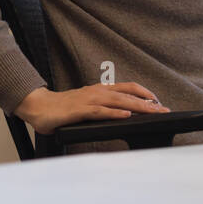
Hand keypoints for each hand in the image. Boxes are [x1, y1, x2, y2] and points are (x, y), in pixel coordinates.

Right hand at [13, 82, 170, 134]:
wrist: (39, 106)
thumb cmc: (63, 108)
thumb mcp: (88, 105)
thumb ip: (104, 108)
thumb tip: (122, 115)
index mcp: (101, 90)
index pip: (129, 88)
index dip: (145, 93)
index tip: (159, 102)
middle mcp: (98, 92)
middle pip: (129, 94)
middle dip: (148, 102)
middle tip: (164, 109)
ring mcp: (90, 100)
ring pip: (119, 101)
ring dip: (138, 106)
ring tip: (152, 111)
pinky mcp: (80, 110)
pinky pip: (100, 111)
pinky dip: (114, 112)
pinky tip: (126, 115)